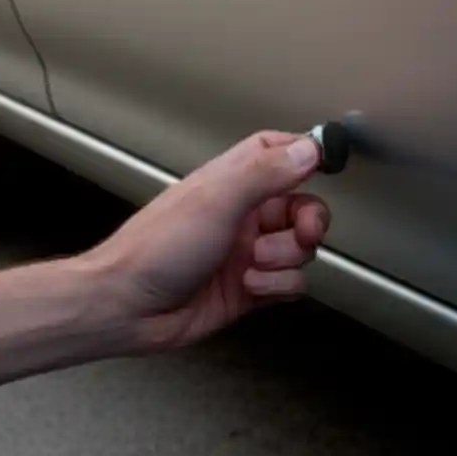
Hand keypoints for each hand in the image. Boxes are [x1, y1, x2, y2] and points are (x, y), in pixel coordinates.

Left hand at [83, 131, 329, 352]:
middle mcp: (242, 214)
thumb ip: (266, 172)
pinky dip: (278, 287)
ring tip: (253, 265)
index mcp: (230, 181)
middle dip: (310, 221)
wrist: (127, 308)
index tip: (328, 163)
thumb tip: (309, 147)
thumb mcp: (216, 200)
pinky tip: (250, 286)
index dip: (305, 153)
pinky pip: (290, 284)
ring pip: (301, 249)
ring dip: (287, 259)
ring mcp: (247, 252)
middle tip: (303, 232)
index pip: (278, 151)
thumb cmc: (157, 249)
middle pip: (303, 206)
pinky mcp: (250, 289)